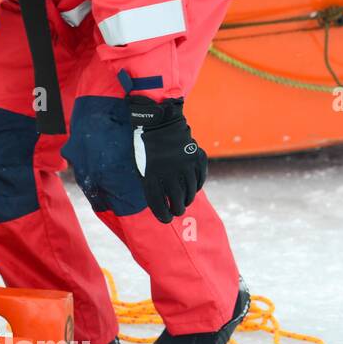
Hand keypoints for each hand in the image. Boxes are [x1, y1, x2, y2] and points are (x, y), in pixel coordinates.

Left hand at [127, 96, 207, 222]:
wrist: (162, 123)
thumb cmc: (148, 148)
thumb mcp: (142, 165)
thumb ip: (151, 184)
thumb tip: (161, 204)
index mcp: (152, 174)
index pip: (158, 202)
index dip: (162, 215)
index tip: (165, 219)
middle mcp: (170, 171)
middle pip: (177, 201)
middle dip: (176, 210)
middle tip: (176, 211)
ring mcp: (186, 165)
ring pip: (190, 192)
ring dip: (186, 199)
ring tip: (182, 201)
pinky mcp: (198, 159)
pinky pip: (200, 180)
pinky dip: (196, 186)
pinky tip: (190, 188)